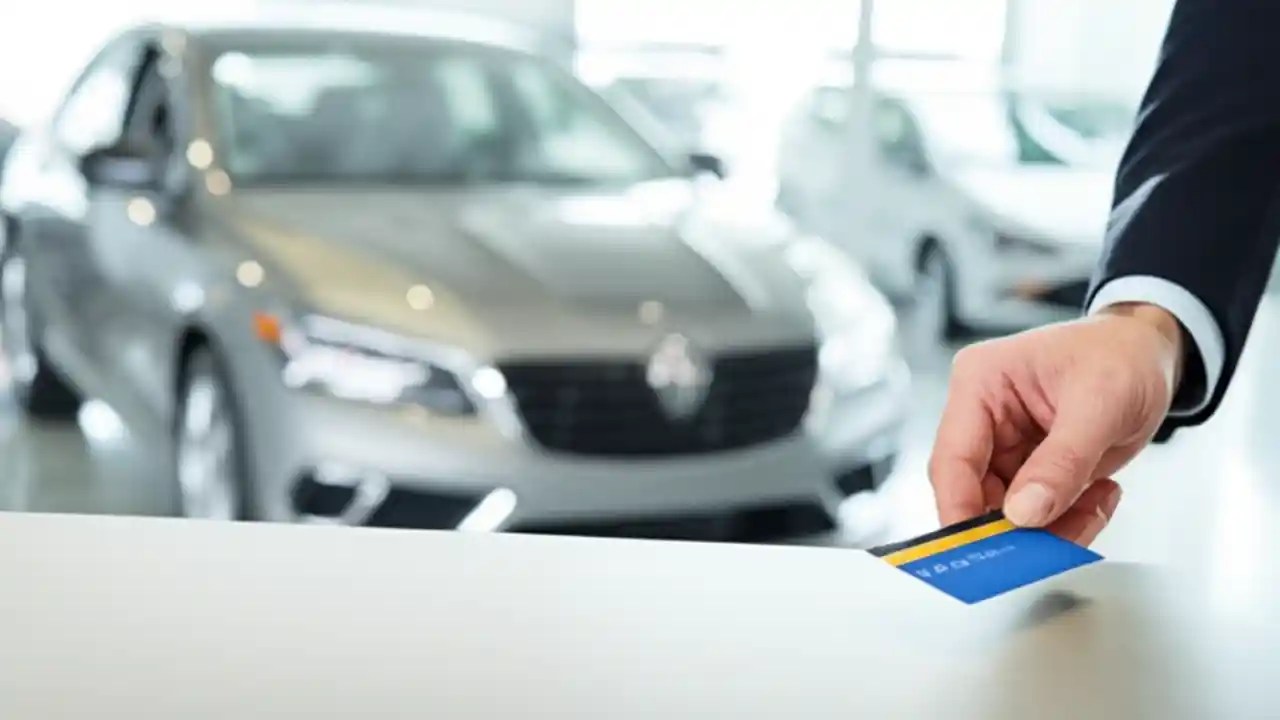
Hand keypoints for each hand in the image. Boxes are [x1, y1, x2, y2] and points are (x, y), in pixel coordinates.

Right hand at [928, 303, 1184, 545]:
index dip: (961, 508)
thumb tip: (1024, 512)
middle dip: (1015, 524)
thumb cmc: (1121, 354)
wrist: (1149, 354)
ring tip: (1093, 505)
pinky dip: (1068, 518)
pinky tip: (1098, 496)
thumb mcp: (1099, 404)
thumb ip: (1062, 461)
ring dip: (1051, 524)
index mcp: (980, 383)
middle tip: (1051, 546)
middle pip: (974, 492)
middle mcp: (983, 416)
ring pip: (1007, 510)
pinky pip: (1037, 512)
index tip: (979, 552)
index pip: (953, 457)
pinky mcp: (1028, 467)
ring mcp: (1005, 445)